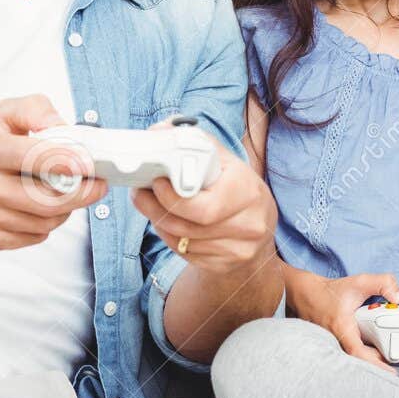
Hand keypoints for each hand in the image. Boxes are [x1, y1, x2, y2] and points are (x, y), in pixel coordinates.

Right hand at [0, 95, 106, 249]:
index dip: (66, 161)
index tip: (90, 165)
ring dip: (65, 209)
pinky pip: (33, 237)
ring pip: (43, 221)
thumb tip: (64, 130)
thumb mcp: (4, 114)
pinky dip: (47, 225)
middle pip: (43, 198)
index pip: (31, 156)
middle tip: (97, 186)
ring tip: (67, 195)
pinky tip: (42, 209)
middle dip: (79, 194)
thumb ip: (37, 110)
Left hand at [130, 135, 276, 279]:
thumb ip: (193, 142)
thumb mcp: (223, 159)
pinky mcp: (227, 265)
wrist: (259, 224)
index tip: (155, 182)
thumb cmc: (235, 185)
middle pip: (188, 227)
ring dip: (159, 223)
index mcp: (248, 190)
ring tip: (150, 205)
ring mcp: (239, 249)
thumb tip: (157, 132)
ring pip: (182, 242)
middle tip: (139, 193)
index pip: (204, 207)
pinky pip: (186, 254)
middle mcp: (249, 223)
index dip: (173, 198)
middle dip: (156, 210)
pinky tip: (168, 223)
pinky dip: (170, 238)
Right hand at [288, 268, 398, 369]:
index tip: (392, 372)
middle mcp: (337, 341)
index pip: (358, 352)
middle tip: (394, 351)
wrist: (307, 294)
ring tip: (384, 345)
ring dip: (372, 355)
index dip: (376, 364)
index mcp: (342, 328)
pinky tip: (372, 343)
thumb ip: (384, 284)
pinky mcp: (336, 348)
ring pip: (357, 359)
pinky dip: (365, 352)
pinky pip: (352, 355)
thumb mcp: (360, 282)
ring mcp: (335, 346)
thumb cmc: (330, 291)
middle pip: (362, 360)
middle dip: (380, 358)